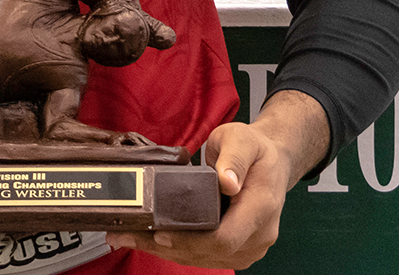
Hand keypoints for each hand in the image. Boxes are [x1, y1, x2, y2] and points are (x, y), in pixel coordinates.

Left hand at [106, 90, 328, 268]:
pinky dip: (176, 250)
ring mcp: (248, 246)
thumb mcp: (243, 139)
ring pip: (203, 259)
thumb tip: (226, 181)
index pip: (225, 238)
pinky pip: (204, 256)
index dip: (191, 240)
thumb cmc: (255, 150)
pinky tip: (150, 240)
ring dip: (165, 251)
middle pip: (209, 253)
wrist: (271, 163)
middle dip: (166, 246)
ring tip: (129, 237)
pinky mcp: (236, 250)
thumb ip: (234, 157)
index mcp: (261, 207)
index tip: (160, 231)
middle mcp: (258, 234)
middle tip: (128, 234)